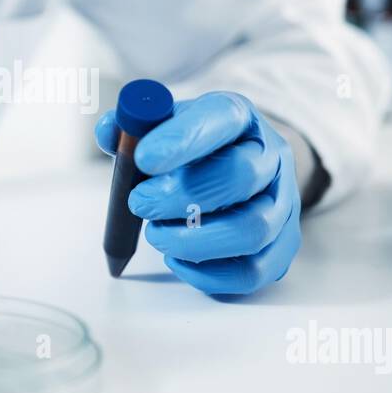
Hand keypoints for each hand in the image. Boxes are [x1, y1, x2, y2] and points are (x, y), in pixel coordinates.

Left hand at [95, 91, 300, 294]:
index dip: (181, 140)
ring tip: (156, 235)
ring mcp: (282, 204)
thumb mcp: (169, 124)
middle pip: (240, 176)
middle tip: (140, 203)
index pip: (221, 119)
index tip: (143, 158)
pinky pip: (253, 271)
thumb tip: (109, 133)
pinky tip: (178, 260)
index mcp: (241, 117)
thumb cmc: (201, 148)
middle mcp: (270, 158)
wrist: (248, 164)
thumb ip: (135, 128)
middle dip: (180, 196)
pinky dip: (208, 274)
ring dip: (193, 241)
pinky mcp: (282, 246)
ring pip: (251, 230)